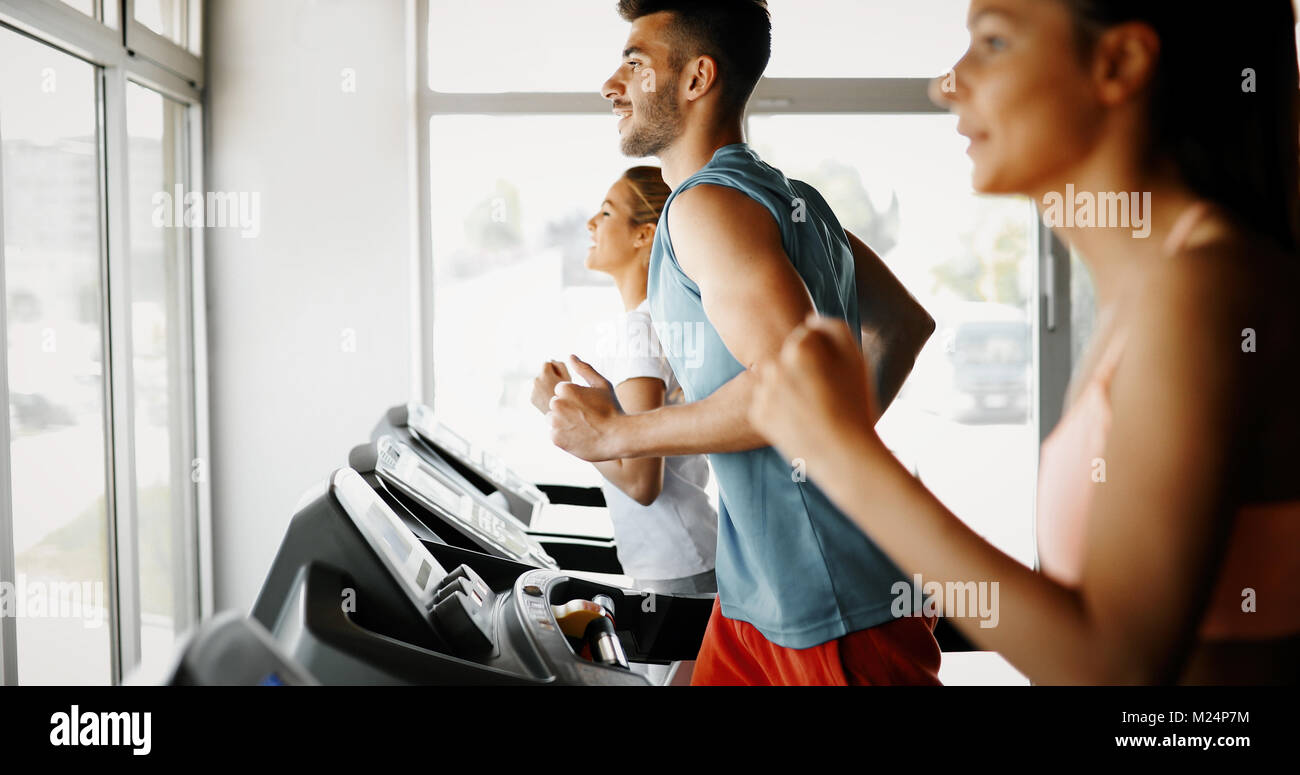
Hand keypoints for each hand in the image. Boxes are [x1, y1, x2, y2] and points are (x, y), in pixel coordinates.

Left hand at [530, 360, 570, 414]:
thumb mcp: (569, 377)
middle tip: (558, 387)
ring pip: (539, 383)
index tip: (560, 378)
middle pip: (542, 373)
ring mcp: (532, 390)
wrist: (563, 415)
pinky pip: (536, 392)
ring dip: (545, 385)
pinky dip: (542, 394)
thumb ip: (560, 365)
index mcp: (544, 373)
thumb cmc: (568, 396)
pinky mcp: (532, 399)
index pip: (547, 363)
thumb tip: (551, 360)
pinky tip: (550, 400)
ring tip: (554, 394)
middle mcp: (535, 381)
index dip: (555, 370)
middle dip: (548, 377)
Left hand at [549, 355, 625, 461]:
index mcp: (565, 389)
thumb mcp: (602, 384)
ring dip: (563, 422)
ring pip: (552, 419)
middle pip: (555, 404)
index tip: (586, 405)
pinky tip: (579, 436)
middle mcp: (557, 404)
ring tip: (582, 426)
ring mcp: (555, 422)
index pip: (561, 391)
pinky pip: (554, 434)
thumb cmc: (611, 409)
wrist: (618, 437)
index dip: (575, 398)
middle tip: (585, 417)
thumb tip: (570, 356)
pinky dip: (564, 437)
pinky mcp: (555, 438)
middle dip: (566, 409)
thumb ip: (584, 369)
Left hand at [750, 315, 885, 468]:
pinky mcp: (758, 415)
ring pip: (774, 380)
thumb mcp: (856, 359)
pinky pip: (766, 403)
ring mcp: (765, 392)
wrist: (843, 455)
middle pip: (787, 358)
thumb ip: (833, 329)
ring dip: (788, 389)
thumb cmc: (855, 405)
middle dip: (801, 371)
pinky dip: (778, 409)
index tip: (831, 373)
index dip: (821, 355)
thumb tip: (808, 320)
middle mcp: (776, 366)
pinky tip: (799, 421)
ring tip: (812, 409)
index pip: (805, 339)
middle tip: (822, 394)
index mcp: (800, 349)